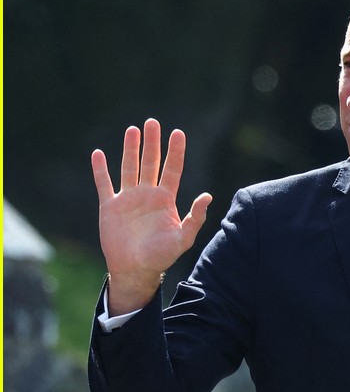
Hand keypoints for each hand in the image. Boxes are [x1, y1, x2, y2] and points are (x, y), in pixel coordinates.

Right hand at [91, 118, 211, 313]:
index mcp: (166, 199)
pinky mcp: (110, 206)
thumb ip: (195, 217)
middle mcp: (148, 195)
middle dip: (152, 143)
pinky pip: (104, 184)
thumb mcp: (184, 238)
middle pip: (150, 163)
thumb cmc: (162, 255)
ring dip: (130, 149)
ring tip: (133, 130)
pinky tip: (98, 153)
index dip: (175, 152)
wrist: (136, 269)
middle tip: (153, 122)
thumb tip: (208, 196)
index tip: (178, 133)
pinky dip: (100, 169)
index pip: (172, 169)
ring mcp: (128, 199)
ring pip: (129, 168)